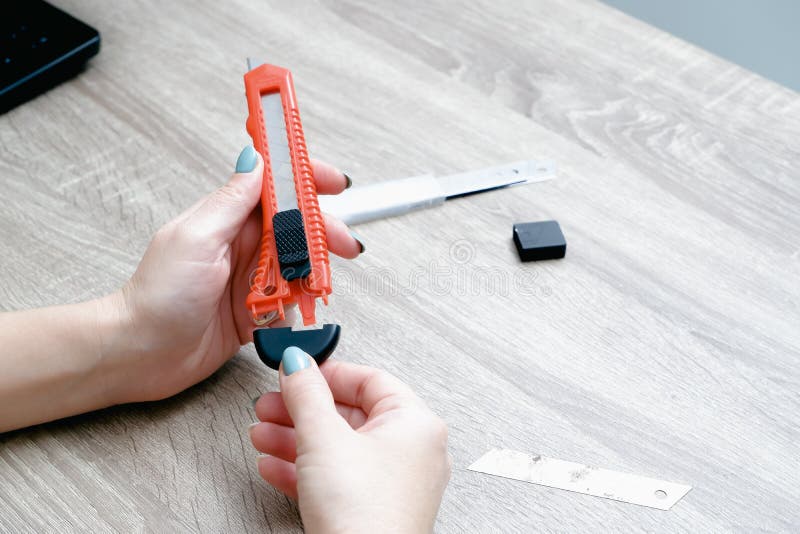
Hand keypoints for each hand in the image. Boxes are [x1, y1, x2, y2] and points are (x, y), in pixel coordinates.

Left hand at [107, 147, 362, 403]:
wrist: (141, 354)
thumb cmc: (158, 295)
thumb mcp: (197, 239)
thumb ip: (232, 202)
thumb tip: (255, 160)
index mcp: (227, 219)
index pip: (275, 187)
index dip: (306, 180)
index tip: (334, 182)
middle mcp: (242, 246)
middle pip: (298, 228)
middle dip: (325, 234)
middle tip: (344, 246)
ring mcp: (250, 279)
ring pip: (299, 267)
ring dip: (312, 274)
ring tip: (316, 286)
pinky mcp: (254, 311)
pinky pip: (290, 304)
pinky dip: (297, 308)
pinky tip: (291, 313)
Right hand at [250, 348, 450, 533]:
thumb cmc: (365, 516)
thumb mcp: (323, 438)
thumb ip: (306, 393)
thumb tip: (297, 362)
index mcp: (415, 424)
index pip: (370, 379)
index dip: (329, 372)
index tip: (298, 369)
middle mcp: (412, 452)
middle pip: (349, 415)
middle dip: (302, 410)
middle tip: (273, 403)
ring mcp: (394, 484)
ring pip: (338, 448)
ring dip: (295, 439)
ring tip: (262, 434)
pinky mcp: (373, 510)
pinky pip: (337, 478)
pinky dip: (304, 470)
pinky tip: (274, 466)